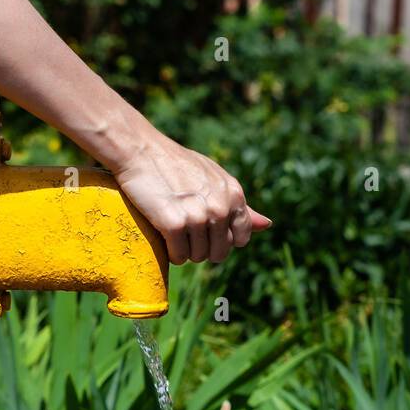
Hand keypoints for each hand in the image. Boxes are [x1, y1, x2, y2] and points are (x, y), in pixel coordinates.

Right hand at [109, 127, 270, 265]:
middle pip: (219, 252)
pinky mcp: (174, 224)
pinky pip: (179, 256)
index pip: (240, 238)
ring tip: (173, 231)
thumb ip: (239, 205)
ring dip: (185, 250)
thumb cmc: (177, 165)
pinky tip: (163, 235)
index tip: (206, 230)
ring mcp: (198, 216)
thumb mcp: (215, 179)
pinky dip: (171, 252)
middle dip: (203, 248)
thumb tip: (267, 225)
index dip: (223, 239)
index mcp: (234, 195)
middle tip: (186, 231)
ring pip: (197, 256)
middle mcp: (220, 207)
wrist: (141, 152)